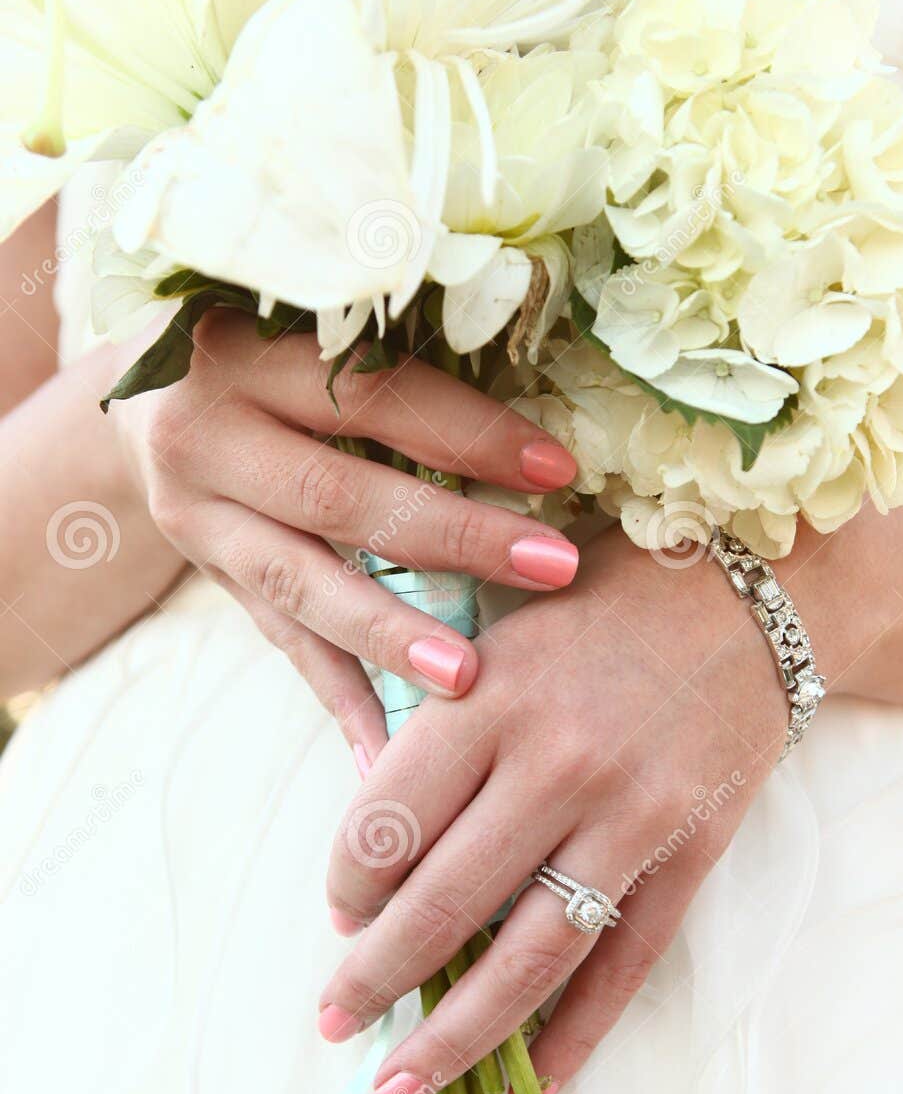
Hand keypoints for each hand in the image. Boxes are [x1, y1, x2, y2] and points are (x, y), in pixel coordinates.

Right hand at [113, 311, 579, 753]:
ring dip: (391, 635)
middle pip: (339, 498)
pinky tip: (387, 754)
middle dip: (455, 538)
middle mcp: (205, 435)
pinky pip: (286, 645)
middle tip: (553, 568)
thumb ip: (394, 375)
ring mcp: (198, 517)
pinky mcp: (212, 578)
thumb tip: (536, 435)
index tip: (557, 470)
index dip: (467, 433)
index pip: (371, 396)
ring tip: (468, 679)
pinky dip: (342, 700)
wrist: (153, 402)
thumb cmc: (273, 358)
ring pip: (303, 586)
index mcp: (244, 353)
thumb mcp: (308, 338)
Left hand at [315, 526, 792, 1093]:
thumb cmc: (602, 603)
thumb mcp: (500, 635)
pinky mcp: (690, 854)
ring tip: (399, 1088)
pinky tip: (532, 1087)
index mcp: (490, 698)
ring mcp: (631, 817)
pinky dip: (576, 1035)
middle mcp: (557, 763)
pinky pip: (624, 965)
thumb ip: (436, 728)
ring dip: (453, 1035)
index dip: (345, 883)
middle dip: (373, 979)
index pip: (384, 822)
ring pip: (528, 957)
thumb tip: (373, 850)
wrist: (754, 593)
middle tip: (335, 1022)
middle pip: (441, 905)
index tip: (340, 910)